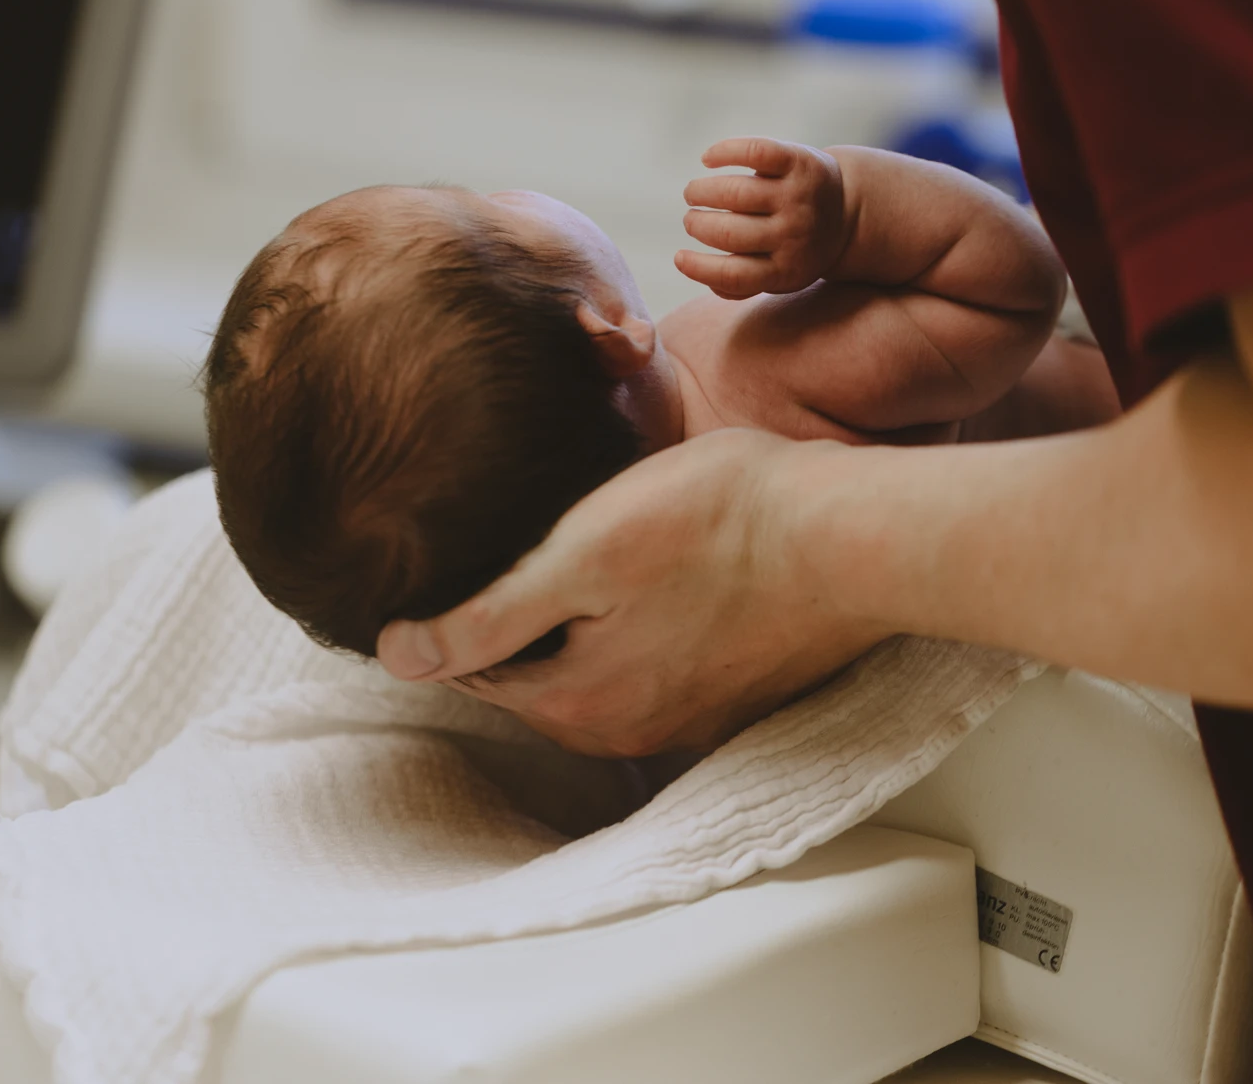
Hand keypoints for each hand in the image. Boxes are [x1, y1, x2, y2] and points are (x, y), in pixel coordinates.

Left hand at [373, 429, 888, 757]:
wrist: (854, 535)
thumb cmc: (723, 523)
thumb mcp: (582, 553)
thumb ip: (488, 617)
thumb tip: (398, 658)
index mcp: (578, 702)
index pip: (475, 671)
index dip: (450, 620)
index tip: (444, 569)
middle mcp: (630, 729)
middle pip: (536, 683)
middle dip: (512, 633)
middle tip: (503, 560)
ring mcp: (690, 719)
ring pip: (597, 679)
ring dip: (575, 637)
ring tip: (568, 570)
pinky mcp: (736, 695)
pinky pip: (656, 674)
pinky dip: (635, 640)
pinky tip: (647, 589)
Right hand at [677, 137, 848, 299]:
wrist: (847, 212)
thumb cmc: (796, 247)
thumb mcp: (779, 275)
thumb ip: (743, 285)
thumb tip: (704, 278)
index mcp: (787, 270)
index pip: (734, 275)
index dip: (699, 268)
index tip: (679, 257)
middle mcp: (794, 233)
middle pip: (729, 232)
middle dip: (698, 225)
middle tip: (691, 220)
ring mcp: (797, 196)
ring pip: (735, 193)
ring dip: (702, 192)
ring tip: (694, 194)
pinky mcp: (799, 161)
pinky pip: (755, 152)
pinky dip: (724, 152)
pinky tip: (708, 159)